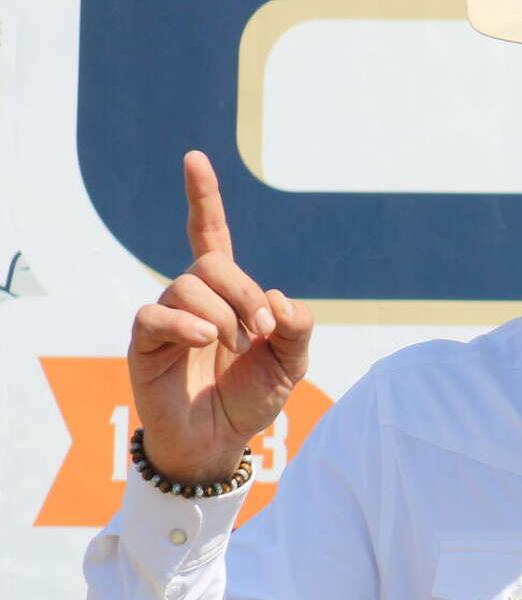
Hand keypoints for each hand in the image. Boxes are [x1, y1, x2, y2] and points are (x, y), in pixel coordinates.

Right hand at [128, 152, 312, 483]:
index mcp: (227, 293)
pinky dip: (187, 324)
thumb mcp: (292, 362)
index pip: (210, 234)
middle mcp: (193, 296)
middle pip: (212, 262)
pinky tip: (206, 341)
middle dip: (245, 293)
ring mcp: (166, 316)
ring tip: (234, 347)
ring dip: (223, 314)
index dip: (203, 198)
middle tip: (261, 332)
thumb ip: (298, 328)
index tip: (195, 159)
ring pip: (188, 284)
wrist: (221, 441)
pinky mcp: (145, 341)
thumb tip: (279, 298)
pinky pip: (157, 314)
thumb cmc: (251, 396)